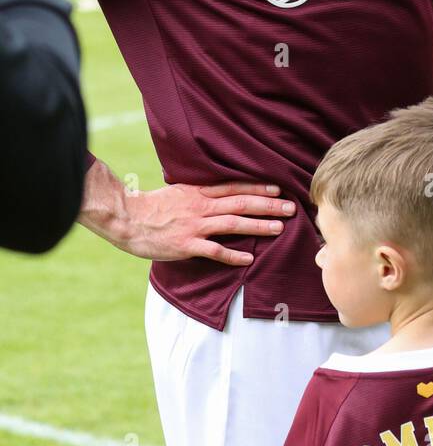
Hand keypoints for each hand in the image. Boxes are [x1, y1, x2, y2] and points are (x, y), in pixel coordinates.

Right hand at [118, 180, 296, 265]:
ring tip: (279, 228)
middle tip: (291, 207)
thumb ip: (199, 192)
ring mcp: (195, 226)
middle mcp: (201, 206)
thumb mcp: (178, 191)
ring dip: (258, 226)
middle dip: (268, 205)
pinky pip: (214, 251)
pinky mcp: (187, 245)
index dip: (258, 187)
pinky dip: (232, 255)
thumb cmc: (152, 206)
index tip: (279, 188)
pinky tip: (249, 258)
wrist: (128, 218)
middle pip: (241, 203)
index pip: (235, 187)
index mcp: (199, 192)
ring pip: (233, 224)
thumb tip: (218, 192)